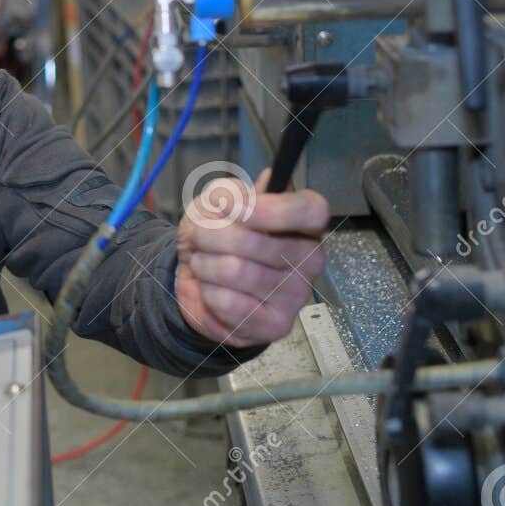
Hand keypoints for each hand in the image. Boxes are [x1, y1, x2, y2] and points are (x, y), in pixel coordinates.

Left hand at [174, 168, 329, 347]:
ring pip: (237, 271)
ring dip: (205, 264)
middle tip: (201, 238)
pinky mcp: (277, 325)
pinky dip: (207, 291)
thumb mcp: (216, 201)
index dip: (270, 209)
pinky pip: (230, 303)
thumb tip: (266, 181)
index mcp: (304, 224)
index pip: (312, 211)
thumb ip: (237, 191)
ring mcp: (297, 295)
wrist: (192, 277)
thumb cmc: (214, 235)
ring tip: (203, 263)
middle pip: (258, 242)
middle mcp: (310, 259)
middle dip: (211, 235)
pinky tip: (212, 290)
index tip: (233, 209)